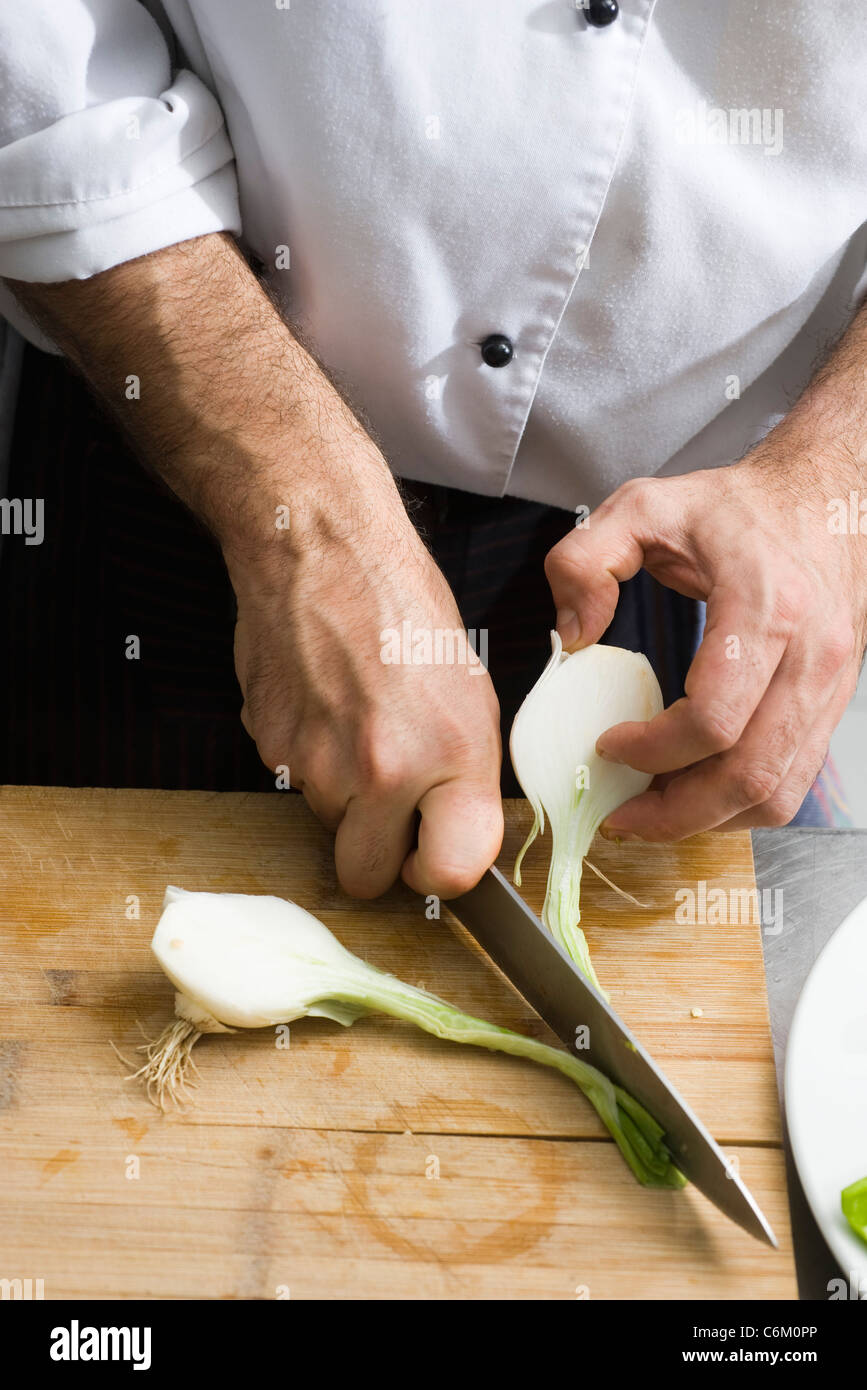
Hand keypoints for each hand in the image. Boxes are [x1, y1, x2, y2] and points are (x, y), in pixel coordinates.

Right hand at [7, 235, 503, 893]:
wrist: (321, 548)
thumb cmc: (405, 607)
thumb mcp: (471, 694)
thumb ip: (463, 776)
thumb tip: (452, 836)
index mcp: (451, 756)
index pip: (450, 877)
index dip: (439, 873)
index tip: (434, 854)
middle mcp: (381, 771)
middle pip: (367, 877)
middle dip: (377, 852)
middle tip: (388, 803)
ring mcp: (315, 763)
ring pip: (326, 826)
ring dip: (341, 796)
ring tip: (358, 723)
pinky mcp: (269, 745)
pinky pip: (292, 782)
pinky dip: (307, 758)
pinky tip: (324, 705)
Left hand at [544, 437, 866, 838]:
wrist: (827, 500)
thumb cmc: (739, 508)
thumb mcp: (643, 505)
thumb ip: (585, 559)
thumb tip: (571, 635)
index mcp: (767, 608)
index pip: (714, 718)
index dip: (653, 750)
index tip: (607, 744)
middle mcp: (811, 657)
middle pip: (748, 774)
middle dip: (676, 811)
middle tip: (620, 815)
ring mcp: (829, 688)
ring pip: (777, 792)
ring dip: (709, 817)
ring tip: (652, 810)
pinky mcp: (831, 706)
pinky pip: (793, 781)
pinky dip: (740, 803)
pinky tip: (694, 791)